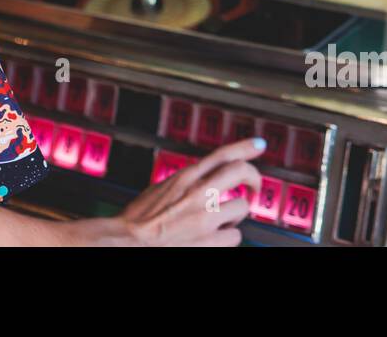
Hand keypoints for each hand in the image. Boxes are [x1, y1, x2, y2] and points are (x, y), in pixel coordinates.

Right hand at [117, 137, 264, 245]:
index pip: (222, 154)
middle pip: (241, 171)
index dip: (245, 147)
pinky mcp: (211, 241)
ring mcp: (206, 217)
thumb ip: (185, 182)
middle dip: (254, 178)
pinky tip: (215, 238)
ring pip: (242, 207)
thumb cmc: (139, 220)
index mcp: (185, 177)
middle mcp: (199, 193)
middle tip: (254, 186)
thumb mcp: (161, 188)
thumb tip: (202, 180)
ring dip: (234, 215)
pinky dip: (227, 237)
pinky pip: (235, 236)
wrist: (127, 242)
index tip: (259, 145)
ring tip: (221, 222)